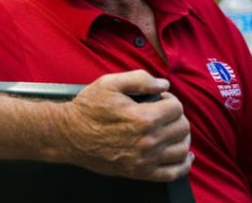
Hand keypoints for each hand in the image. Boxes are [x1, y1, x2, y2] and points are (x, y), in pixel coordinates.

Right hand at [60, 70, 192, 181]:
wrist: (69, 135)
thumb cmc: (87, 109)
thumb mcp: (109, 83)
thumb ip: (140, 79)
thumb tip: (163, 84)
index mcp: (143, 117)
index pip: (177, 108)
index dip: (170, 100)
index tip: (161, 100)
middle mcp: (148, 140)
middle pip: (182, 128)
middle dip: (177, 117)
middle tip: (164, 114)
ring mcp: (145, 159)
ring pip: (181, 149)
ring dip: (181, 138)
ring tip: (172, 131)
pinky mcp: (140, 172)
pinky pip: (172, 173)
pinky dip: (183, 165)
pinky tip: (183, 156)